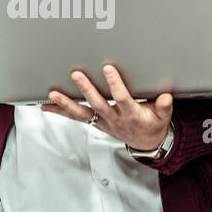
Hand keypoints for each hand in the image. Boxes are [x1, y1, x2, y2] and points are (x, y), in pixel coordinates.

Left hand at [39, 64, 172, 150]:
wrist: (146, 143)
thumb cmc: (152, 124)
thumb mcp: (163, 116)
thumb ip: (164, 106)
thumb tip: (165, 97)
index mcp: (131, 114)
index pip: (122, 98)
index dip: (115, 84)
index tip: (109, 68)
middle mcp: (114, 119)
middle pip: (97, 103)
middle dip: (86, 89)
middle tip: (76, 74)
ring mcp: (102, 122)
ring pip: (81, 113)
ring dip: (66, 103)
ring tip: (53, 93)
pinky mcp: (94, 122)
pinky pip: (75, 117)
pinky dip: (60, 111)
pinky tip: (46, 105)